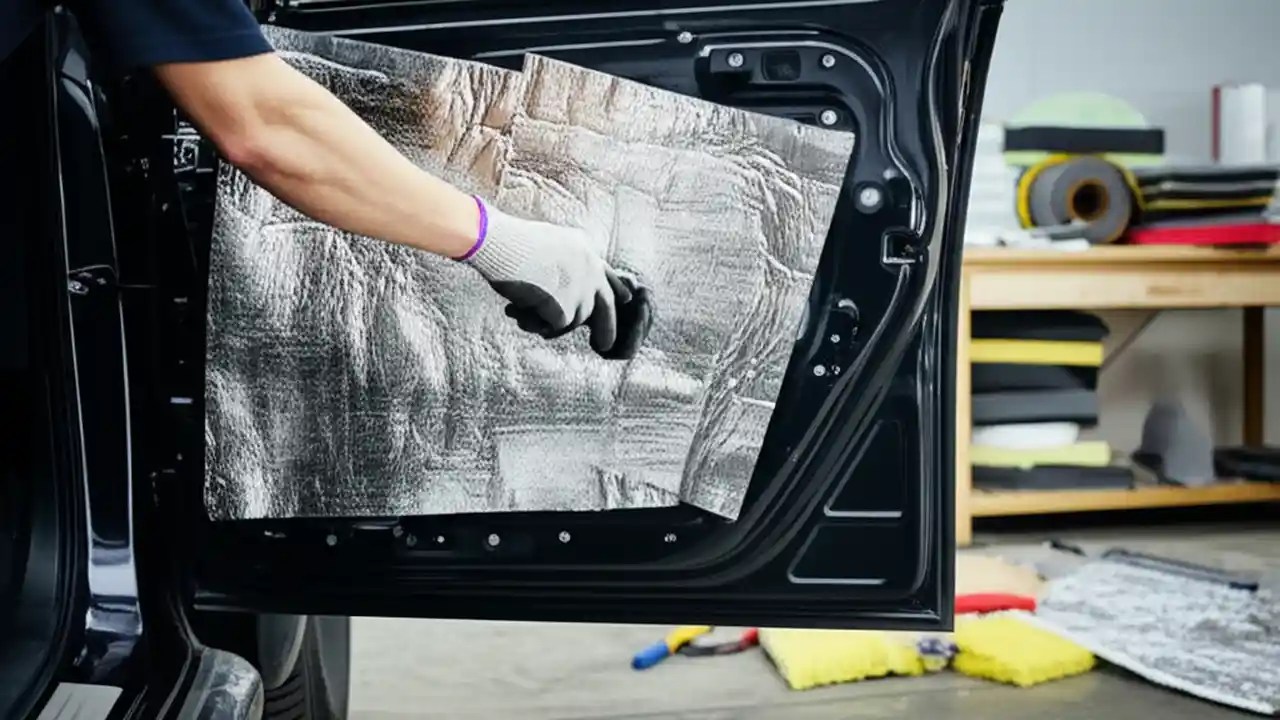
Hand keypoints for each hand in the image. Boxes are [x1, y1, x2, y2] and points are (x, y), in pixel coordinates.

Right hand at [462, 198, 631, 352]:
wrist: (500, 243)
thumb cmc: (511, 242)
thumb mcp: (549, 244)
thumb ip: (565, 263)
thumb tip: (567, 295)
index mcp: (585, 249)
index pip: (607, 274)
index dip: (616, 290)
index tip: (624, 300)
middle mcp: (590, 269)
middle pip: (605, 307)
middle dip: (606, 329)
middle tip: (604, 346)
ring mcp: (581, 290)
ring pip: (574, 320)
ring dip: (549, 322)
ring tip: (521, 313)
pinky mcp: (566, 308)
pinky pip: (554, 328)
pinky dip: (535, 325)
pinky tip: (517, 313)